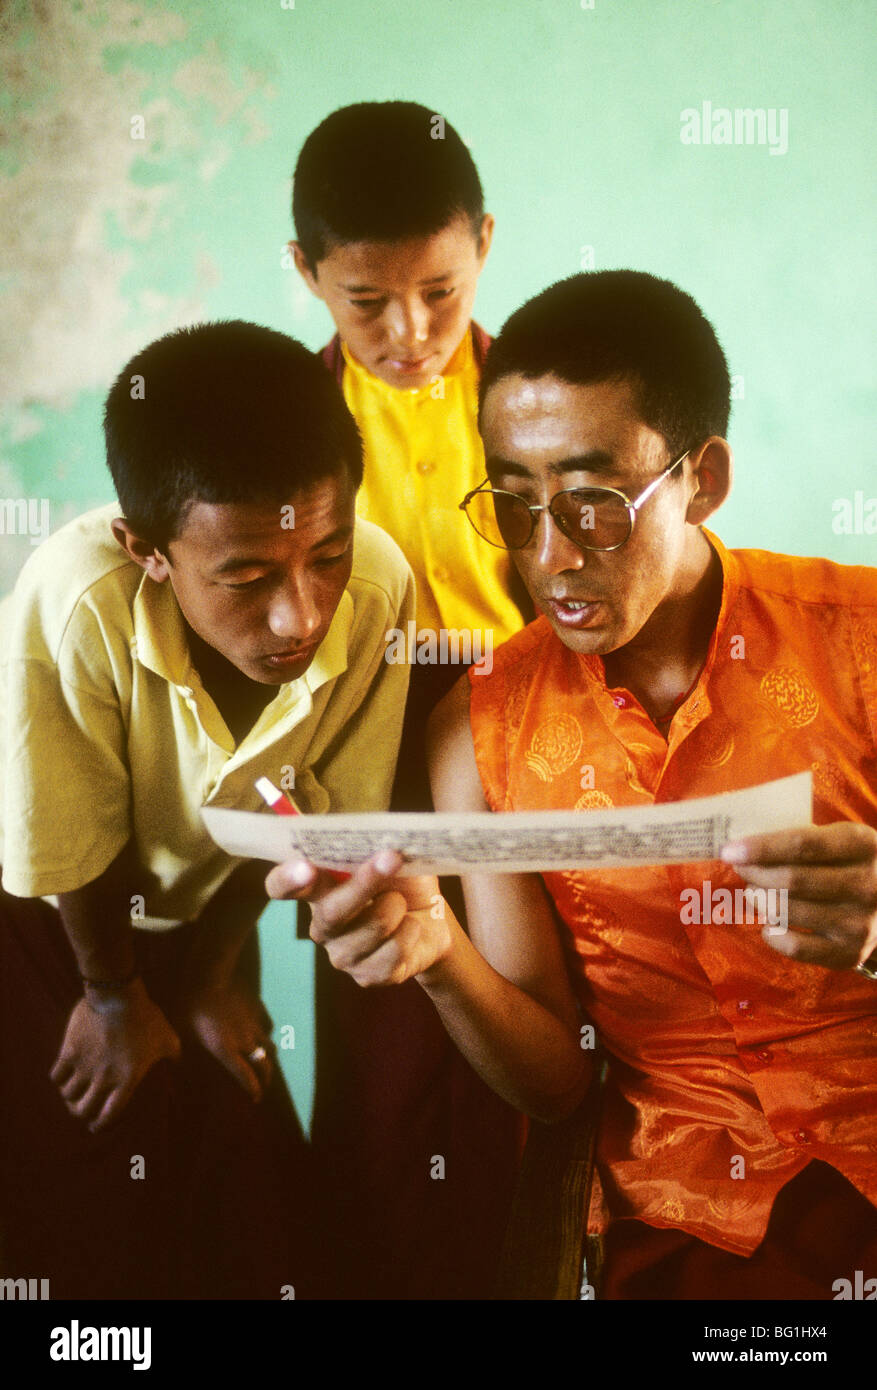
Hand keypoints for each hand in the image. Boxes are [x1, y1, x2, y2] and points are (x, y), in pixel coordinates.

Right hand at [50, 979, 181, 1131]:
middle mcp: (103, 1079)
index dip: (101, 1125)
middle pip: (82, 1110)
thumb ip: (174, 1054)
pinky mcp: (69, 1052)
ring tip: (73, 1092)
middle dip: (81, 1113)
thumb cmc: (146, 1017)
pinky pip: (56, 1075)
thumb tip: (178, 1062)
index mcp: (127, 1080)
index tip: (96, 1126)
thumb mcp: (168, 1037)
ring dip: (70, 1096)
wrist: (118, 995)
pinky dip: (59, 1079)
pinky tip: (63, 1075)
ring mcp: (84, 1066)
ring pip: (68, 1094)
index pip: (109, 1115)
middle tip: (82, 1108)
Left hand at [176, 977, 274, 1100]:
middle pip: (264, 1066)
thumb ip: (182, 1051)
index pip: (246, 1078)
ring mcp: (253, 1024)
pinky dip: (266, 1033)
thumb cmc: (190, 1005)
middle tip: (263, 1086)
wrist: (210, 974)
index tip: (256, 1099)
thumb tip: (176, 1065)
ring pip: (270, 1047)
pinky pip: (268, 1025)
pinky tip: (263, 1032)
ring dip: (269, 1058)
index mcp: (226, 1051)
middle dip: (265, 1079)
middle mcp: (245, 1041)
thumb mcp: (181, 1031)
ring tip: (266, 1062)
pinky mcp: (257, 1008)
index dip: (253, 1090)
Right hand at [266, 850, 452, 986]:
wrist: (431, 920)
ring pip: (372, 928)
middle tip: (391, 858)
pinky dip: (411, 932)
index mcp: (317, 889)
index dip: (287, 879)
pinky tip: (410, 928)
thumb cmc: (402, 881)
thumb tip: (372, 834)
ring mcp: (342, 954)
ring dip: (397, 907)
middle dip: (364, 883)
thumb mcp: (390, 854)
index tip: (305, 867)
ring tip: (403, 902)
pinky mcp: (368, 976)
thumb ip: (371, 844)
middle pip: (331, 911)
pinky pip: (393, 952)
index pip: (281, 886)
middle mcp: (323, 925)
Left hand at [721, 821, 876, 969]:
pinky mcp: (850, 952)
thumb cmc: (850, 863)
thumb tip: (743, 844)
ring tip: (754, 892)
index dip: (762, 847)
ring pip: (789, 911)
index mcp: (862, 845)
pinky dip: (772, 934)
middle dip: (755, 873)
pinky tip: (769, 924)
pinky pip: (796, 947)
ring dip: (760, 900)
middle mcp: (867, 884)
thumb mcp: (840, 839)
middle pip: (793, 879)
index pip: (803, 845)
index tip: (729, 850)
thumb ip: (803, 838)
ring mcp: (860, 922)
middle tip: (741, 869)